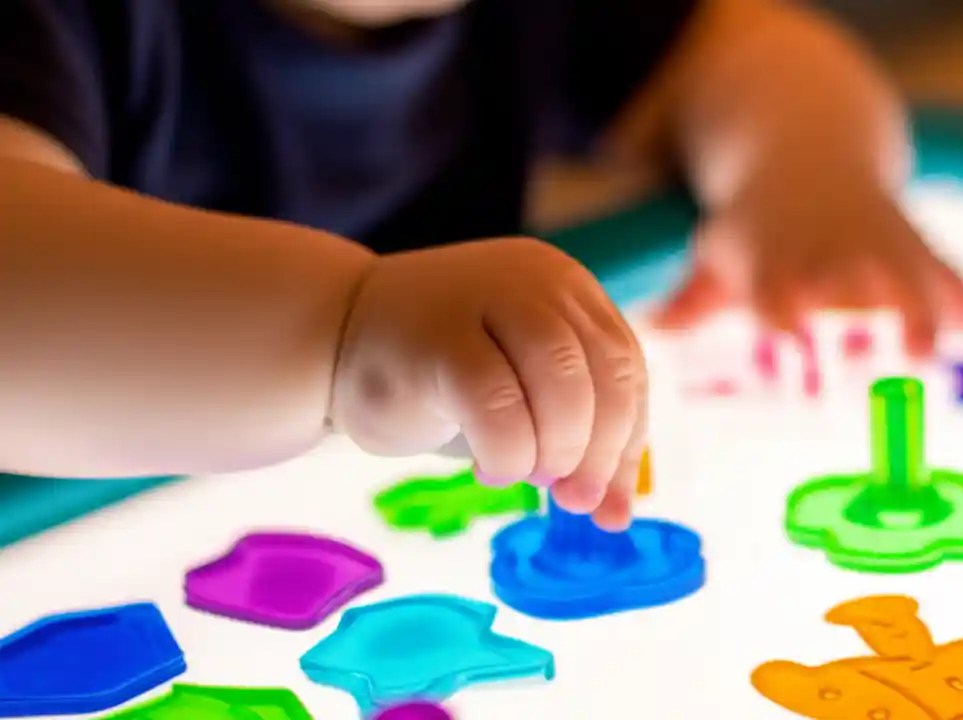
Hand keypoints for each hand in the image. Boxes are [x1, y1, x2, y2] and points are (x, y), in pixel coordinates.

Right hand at [329, 237, 646, 529]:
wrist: (329, 340)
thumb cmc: (436, 379)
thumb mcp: (524, 400)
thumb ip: (575, 440)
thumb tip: (618, 514)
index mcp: (566, 288)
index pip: (625, 366)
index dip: (625, 441)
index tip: (606, 502)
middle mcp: (536, 283)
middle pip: (604, 374)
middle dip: (598, 452)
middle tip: (572, 501)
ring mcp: (486, 299)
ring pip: (562, 384)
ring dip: (556, 450)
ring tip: (524, 473)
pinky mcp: (439, 336)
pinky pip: (499, 406)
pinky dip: (508, 452)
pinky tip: (489, 468)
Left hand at [654, 165, 962, 356]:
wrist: (806, 155)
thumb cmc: (755, 225)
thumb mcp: (719, 255)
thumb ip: (694, 299)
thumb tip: (654, 325)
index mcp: (777, 264)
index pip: (777, 293)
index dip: (784, 313)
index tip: (792, 340)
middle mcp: (830, 258)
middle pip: (850, 288)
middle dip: (860, 320)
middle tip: (864, 365)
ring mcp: (876, 250)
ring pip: (907, 280)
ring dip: (920, 314)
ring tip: (926, 358)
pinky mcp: (914, 247)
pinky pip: (944, 271)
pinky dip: (958, 294)